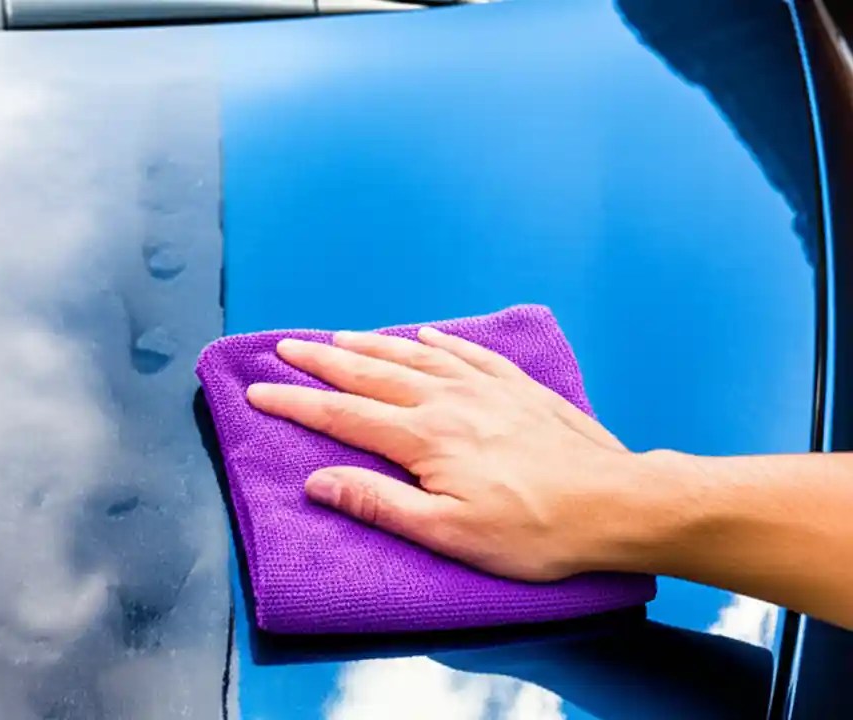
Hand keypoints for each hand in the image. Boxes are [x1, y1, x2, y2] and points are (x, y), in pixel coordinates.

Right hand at [246, 327, 648, 581]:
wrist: (616, 504)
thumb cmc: (531, 531)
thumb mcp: (448, 534)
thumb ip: (378, 503)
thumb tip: (317, 480)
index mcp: (423, 437)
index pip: (342, 414)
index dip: (296, 403)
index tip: (258, 391)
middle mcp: (447, 401)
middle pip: (370, 373)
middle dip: (321, 361)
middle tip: (285, 348)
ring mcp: (484, 389)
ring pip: (413, 356)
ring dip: (370, 345)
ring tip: (337, 337)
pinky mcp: (518, 388)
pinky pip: (467, 353)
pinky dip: (439, 342)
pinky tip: (424, 335)